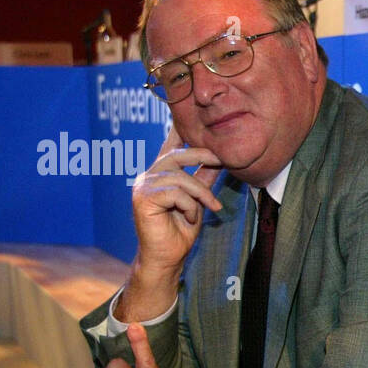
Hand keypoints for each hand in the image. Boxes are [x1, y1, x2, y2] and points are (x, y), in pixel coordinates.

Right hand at [131, 125, 224, 274]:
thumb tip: (218, 160)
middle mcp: (148, 176)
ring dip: (201, 194)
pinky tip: (190, 219)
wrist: (167, 257)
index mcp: (161, 174)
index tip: (183, 110)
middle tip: (224, 161)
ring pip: (180, 177)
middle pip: (178, 156)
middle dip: (204, 156)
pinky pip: (176, 194)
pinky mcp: (143, 199)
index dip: (178, 129)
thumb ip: (203, 180)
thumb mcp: (198, 200)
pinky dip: (190, 207)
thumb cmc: (180, 231)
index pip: (170, 146)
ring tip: (210, 208)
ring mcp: (143, 186)